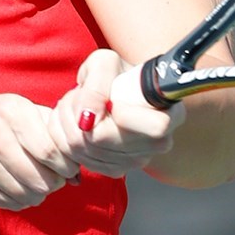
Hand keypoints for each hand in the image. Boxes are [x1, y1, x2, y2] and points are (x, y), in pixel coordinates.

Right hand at [0, 94, 79, 209]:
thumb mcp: (13, 109)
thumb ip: (49, 130)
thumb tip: (78, 172)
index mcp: (10, 111)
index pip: (50, 151)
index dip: (65, 165)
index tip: (67, 167)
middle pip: (41, 179)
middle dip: (54, 183)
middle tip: (52, 178)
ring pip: (28, 194)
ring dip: (37, 193)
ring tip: (33, 182)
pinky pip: (10, 203)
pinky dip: (19, 199)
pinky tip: (14, 186)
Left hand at [52, 49, 185, 177]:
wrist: (116, 94)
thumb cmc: (116, 76)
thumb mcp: (106, 64)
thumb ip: (97, 83)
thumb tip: (87, 118)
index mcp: (170, 114)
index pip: (155, 127)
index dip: (125, 115)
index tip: (112, 102)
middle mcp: (158, 144)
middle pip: (102, 140)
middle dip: (76, 111)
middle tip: (77, 94)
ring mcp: (136, 161)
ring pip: (83, 149)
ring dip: (66, 123)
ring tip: (75, 106)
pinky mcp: (115, 170)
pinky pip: (77, 160)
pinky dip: (65, 138)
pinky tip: (75, 122)